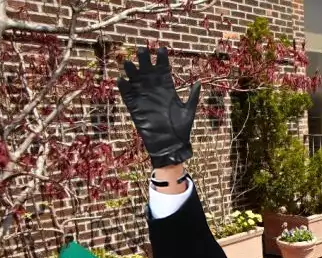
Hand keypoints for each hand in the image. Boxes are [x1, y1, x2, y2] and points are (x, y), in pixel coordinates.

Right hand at [116, 47, 200, 168]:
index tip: (162, 49)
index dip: (162, 59)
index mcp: (168, 89)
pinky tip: (122, 80)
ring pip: (135, 80)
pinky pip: (127, 95)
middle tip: (143, 50)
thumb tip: (198, 82)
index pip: (163, 70)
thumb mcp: (188, 111)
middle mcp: (155, 91)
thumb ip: (192, 96)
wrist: (170, 145)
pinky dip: (124, 87)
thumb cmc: (181, 129)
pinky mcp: (135, 107)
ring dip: (132, 71)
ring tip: (130, 62)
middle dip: (145, 60)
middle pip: (148, 70)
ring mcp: (144, 97)